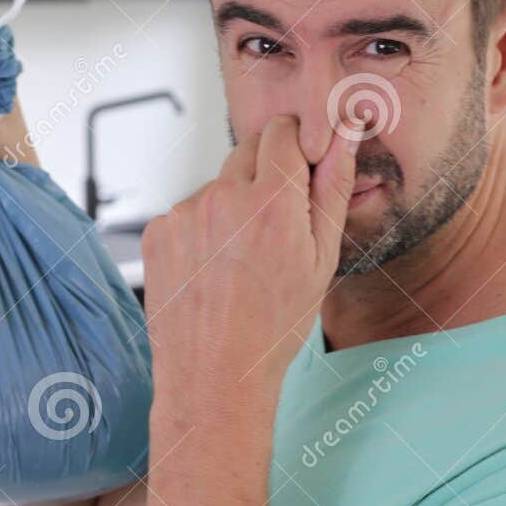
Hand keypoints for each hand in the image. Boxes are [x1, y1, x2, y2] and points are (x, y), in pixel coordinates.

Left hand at [141, 114, 358, 400]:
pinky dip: (202, 230)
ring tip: (241, 260)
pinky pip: (188, 212)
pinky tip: (214, 269)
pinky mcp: (158, 231)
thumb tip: (347, 132)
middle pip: (248, 149)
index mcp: (272, 202)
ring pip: (218, 184)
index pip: (283, 130)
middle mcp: (223, 199)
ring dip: (233, 205)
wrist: (214, 375)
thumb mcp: (322, 258)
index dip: (296, 146)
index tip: (301, 168)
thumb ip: (333, 186)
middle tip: (276, 226)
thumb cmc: (273, 326)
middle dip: (266, 174)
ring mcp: (184, 214)